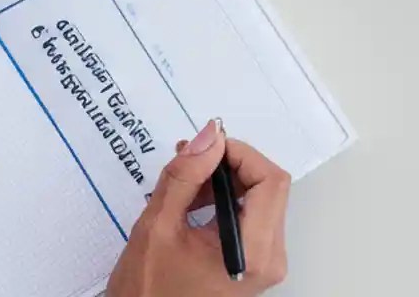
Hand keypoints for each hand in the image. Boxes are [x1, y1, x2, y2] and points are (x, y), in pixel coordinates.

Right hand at [105, 120, 290, 296]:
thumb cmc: (148, 289)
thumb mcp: (158, 225)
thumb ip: (184, 177)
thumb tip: (208, 137)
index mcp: (252, 252)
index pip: (270, 181)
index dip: (240, 153)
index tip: (204, 146)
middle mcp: (269, 258)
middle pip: (269, 187)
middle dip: (229, 163)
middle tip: (188, 158)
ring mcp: (264, 262)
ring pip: (260, 198)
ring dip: (224, 180)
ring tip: (184, 182)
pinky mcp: (254, 261)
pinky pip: (250, 215)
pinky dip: (223, 198)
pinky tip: (192, 200)